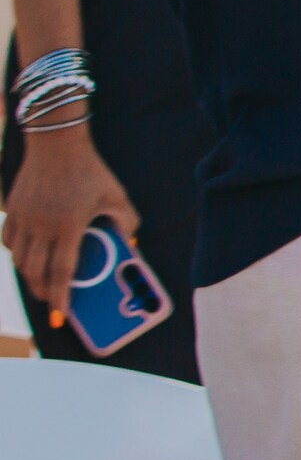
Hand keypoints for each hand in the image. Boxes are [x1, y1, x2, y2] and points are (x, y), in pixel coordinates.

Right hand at [3, 126, 136, 330]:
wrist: (56, 143)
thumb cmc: (91, 171)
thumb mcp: (117, 197)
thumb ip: (126, 223)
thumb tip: (130, 246)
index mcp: (69, 225)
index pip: (62, 271)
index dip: (60, 298)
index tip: (60, 317)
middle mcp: (42, 225)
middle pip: (36, 271)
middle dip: (44, 292)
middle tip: (53, 303)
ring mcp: (24, 217)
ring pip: (20, 259)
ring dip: (30, 276)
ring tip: (42, 284)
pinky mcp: (13, 209)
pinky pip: (9, 240)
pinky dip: (17, 254)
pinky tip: (27, 258)